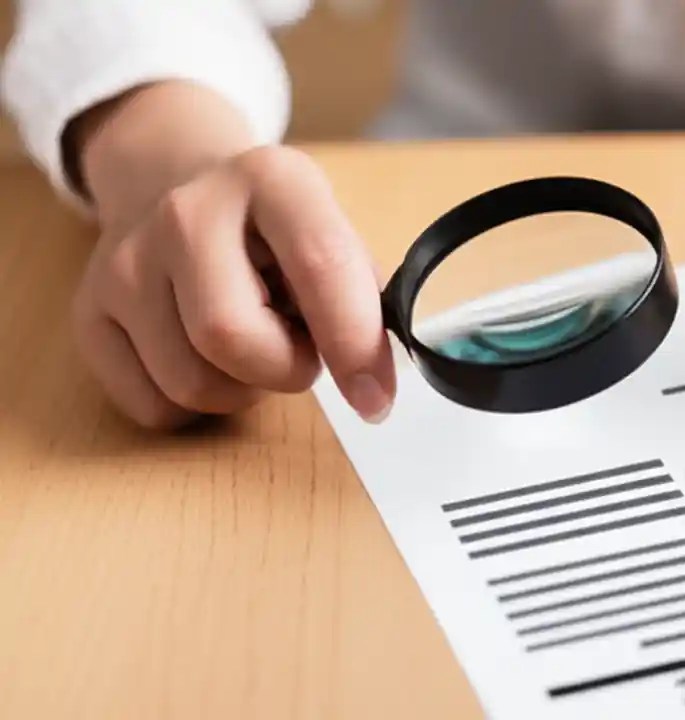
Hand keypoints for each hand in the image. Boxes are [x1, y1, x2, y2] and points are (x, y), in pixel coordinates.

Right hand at [70, 84, 394, 428]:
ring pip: (193, 384)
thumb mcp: (335, 235)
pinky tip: (204, 354)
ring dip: (243, 389)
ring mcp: (127, 261)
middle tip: (299, 350)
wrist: (174, 182)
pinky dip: (195, 404)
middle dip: (284, 368)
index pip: (319, 266)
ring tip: (252, 340)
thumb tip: (376, 376)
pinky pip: (155, 407)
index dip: (354, 343)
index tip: (375, 397)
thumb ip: (365, 300)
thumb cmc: (277, 232)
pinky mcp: (89, 311)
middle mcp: (188, 210)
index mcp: (272, 179)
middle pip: (232, 336)